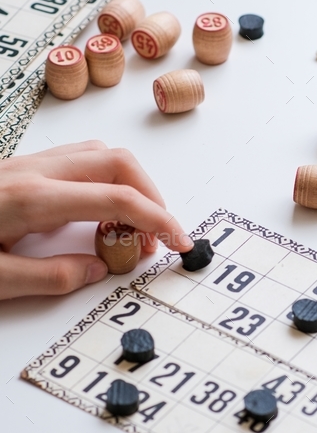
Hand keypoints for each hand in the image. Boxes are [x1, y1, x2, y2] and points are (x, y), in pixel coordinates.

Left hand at [0, 141, 192, 299]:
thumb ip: (49, 278)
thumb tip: (97, 270)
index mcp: (32, 199)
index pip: (116, 198)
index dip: (156, 219)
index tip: (178, 240)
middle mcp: (34, 172)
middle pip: (118, 162)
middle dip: (151, 197)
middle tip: (156, 237)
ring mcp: (27, 165)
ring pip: (100, 154)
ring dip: (128, 185)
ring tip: (129, 227)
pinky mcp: (21, 168)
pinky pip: (78, 160)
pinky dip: (103, 181)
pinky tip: (95, 213)